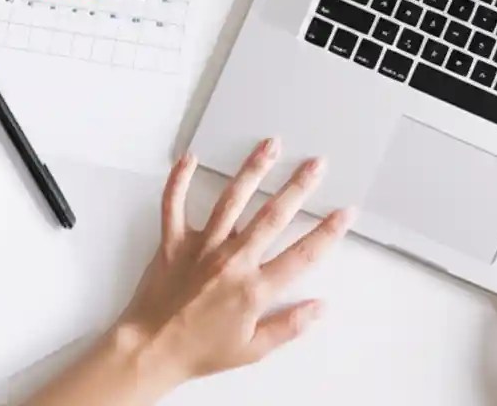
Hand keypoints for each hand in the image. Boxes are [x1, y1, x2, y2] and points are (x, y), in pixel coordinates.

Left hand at [117, 138, 353, 384]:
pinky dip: (179, 181)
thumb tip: (319, 307)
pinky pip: (174, 205)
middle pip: (272, 216)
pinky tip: (190, 159)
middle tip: (316, 164)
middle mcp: (231, 261)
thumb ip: (289, 326)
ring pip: (231, 200)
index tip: (345, 213)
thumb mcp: (253, 349)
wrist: (151, 350)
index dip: (328, 232)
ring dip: (253, 170)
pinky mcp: (173, 243)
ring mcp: (201, 248)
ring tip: (270, 146)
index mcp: (254, 289)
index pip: (302, 254)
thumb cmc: (199, 351)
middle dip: (299, 186)